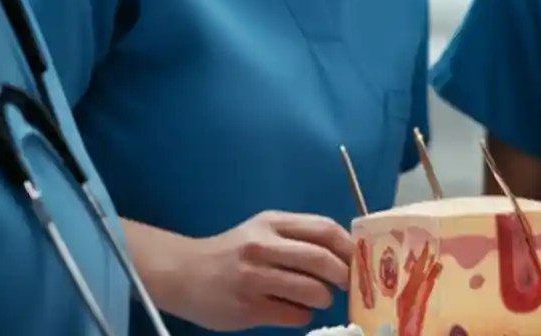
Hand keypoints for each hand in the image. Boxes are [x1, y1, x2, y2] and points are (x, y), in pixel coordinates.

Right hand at [176, 211, 353, 330]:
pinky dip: (304, 315)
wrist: (183, 273)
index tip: (358, 259)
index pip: (324, 229)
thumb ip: (298, 235)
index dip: (347, 247)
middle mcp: (263, 247)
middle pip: (321, 260)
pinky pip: (294, 314)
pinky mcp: (247, 308)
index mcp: (272, 223)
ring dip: (325, 298)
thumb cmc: (233, 251)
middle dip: (343, 275)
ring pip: (311, 290)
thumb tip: (345, 252)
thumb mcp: (263, 230)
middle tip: (348, 284)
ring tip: (321, 299)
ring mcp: (254, 278)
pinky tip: (297, 311)